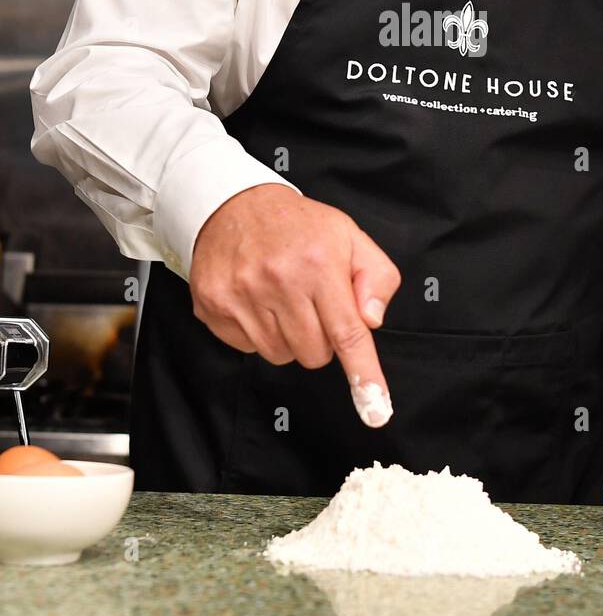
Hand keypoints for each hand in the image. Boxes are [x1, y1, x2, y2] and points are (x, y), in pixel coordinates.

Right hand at [188, 185, 400, 426]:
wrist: (234, 204)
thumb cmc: (299, 226)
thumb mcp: (351, 238)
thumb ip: (376, 279)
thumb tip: (371, 321)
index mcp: (319, 264)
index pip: (348, 333)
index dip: (364, 375)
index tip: (375, 412)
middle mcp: (278, 281)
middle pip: (314, 355)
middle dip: (321, 339)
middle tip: (313, 304)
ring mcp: (241, 296)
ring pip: (281, 356)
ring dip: (288, 338)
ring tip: (283, 299)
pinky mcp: (213, 306)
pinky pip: (248, 348)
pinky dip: (258, 333)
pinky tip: (257, 302)